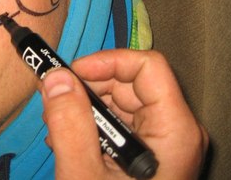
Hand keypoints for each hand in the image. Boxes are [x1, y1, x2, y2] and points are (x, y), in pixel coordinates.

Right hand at [40, 49, 207, 179]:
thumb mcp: (84, 178)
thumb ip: (69, 125)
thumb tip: (55, 77)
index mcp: (175, 131)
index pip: (148, 67)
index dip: (107, 62)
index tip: (69, 74)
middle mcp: (178, 131)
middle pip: (134, 83)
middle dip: (90, 88)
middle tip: (53, 103)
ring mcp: (167, 144)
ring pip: (125, 102)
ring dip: (87, 108)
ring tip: (58, 131)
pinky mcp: (153, 155)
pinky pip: (124, 124)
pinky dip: (95, 126)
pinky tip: (72, 144)